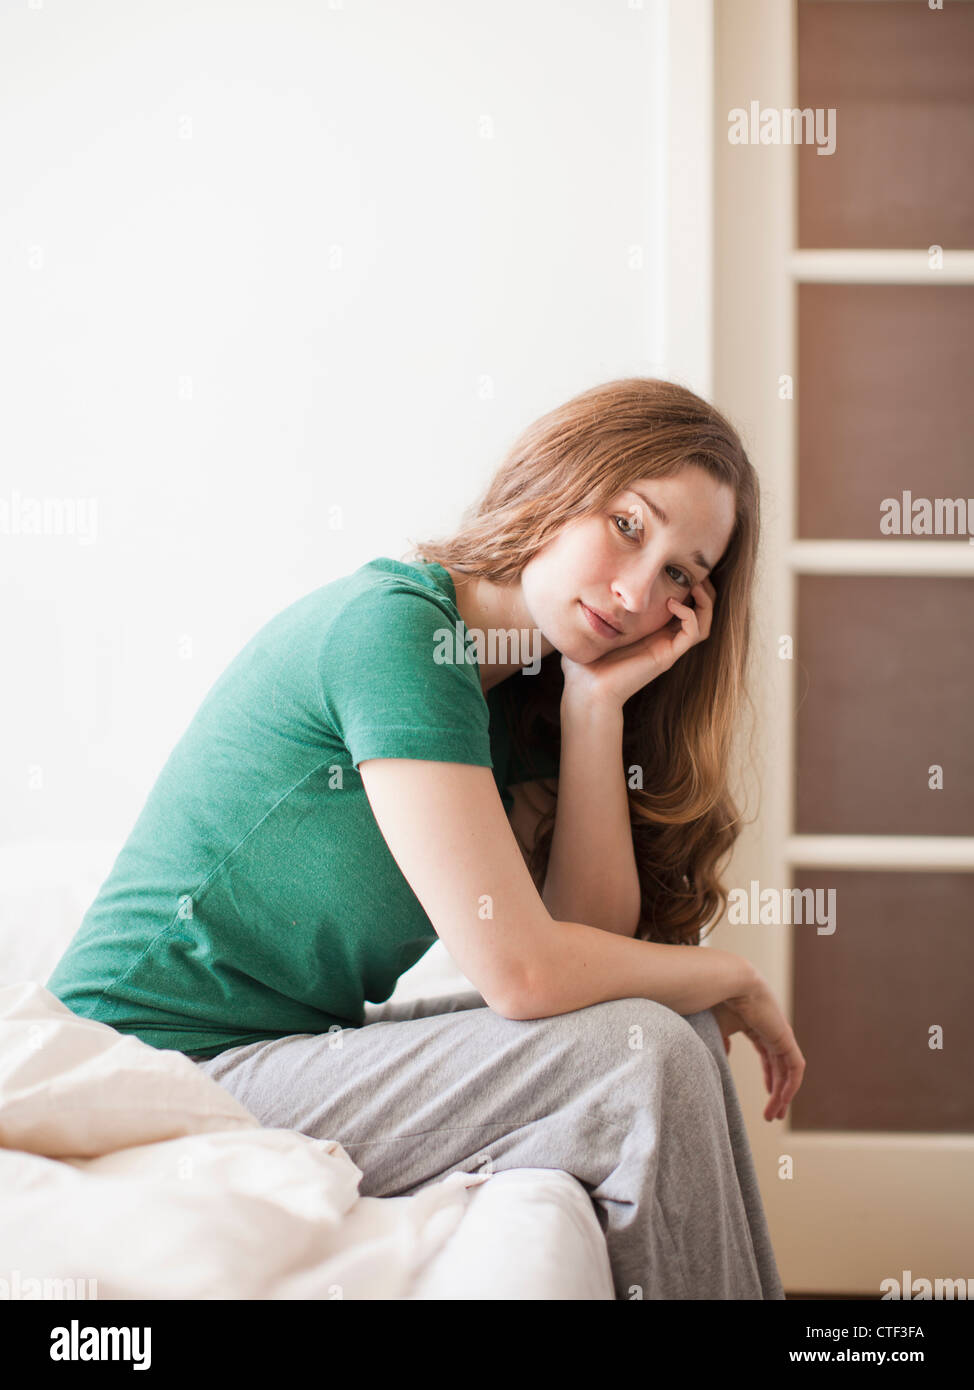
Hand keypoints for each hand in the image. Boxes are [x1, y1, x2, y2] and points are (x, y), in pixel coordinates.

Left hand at [561, 578, 715, 710]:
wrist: (586, 689)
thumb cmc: (585, 662)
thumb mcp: (591, 625)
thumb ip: (592, 606)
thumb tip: (579, 584)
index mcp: (650, 630)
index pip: (682, 604)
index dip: (687, 584)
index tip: (677, 564)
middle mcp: (663, 637)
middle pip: (700, 610)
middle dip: (704, 588)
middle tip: (695, 571)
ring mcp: (667, 647)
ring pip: (704, 621)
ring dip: (705, 600)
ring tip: (694, 583)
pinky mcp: (666, 655)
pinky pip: (693, 632)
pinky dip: (690, 614)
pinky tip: (672, 604)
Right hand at [711, 973, 805, 1121]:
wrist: (724, 982)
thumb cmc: (713, 999)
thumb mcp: (714, 1027)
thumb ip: (720, 1042)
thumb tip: (726, 1054)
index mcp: (756, 1023)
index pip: (769, 1056)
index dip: (769, 1078)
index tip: (765, 1099)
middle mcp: (771, 1028)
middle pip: (780, 1066)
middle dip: (777, 1092)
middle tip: (773, 1116)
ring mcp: (780, 1032)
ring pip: (788, 1071)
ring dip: (783, 1095)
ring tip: (774, 1116)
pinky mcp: (784, 1036)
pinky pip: (795, 1067)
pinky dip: (791, 1085)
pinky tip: (782, 1100)